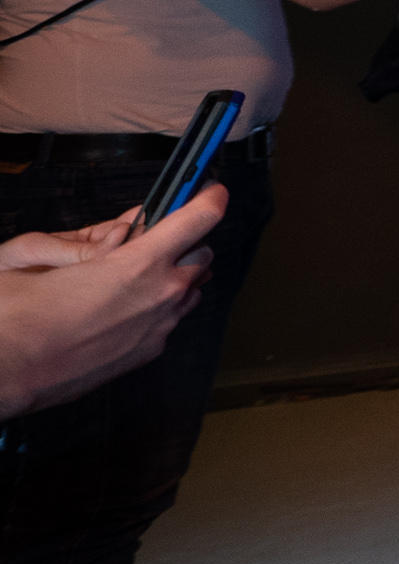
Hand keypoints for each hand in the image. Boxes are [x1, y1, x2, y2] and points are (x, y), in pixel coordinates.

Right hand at [0, 185, 223, 422]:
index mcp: (139, 265)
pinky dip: (157, 306)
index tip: (212, 189)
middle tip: (155, 237)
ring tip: (135, 273)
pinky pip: (169, 319)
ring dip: (174, 275)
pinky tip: (122, 306)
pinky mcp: (150, 352)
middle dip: (186, 241)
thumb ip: (94, 246)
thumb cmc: (19, 318)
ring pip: (190, 290)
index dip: (209, 198)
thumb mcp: (47, 260)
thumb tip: (116, 240)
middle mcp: (161, 296)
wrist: (9, 374)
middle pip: (202, 255)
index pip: (198, 219)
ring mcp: (159, 327)